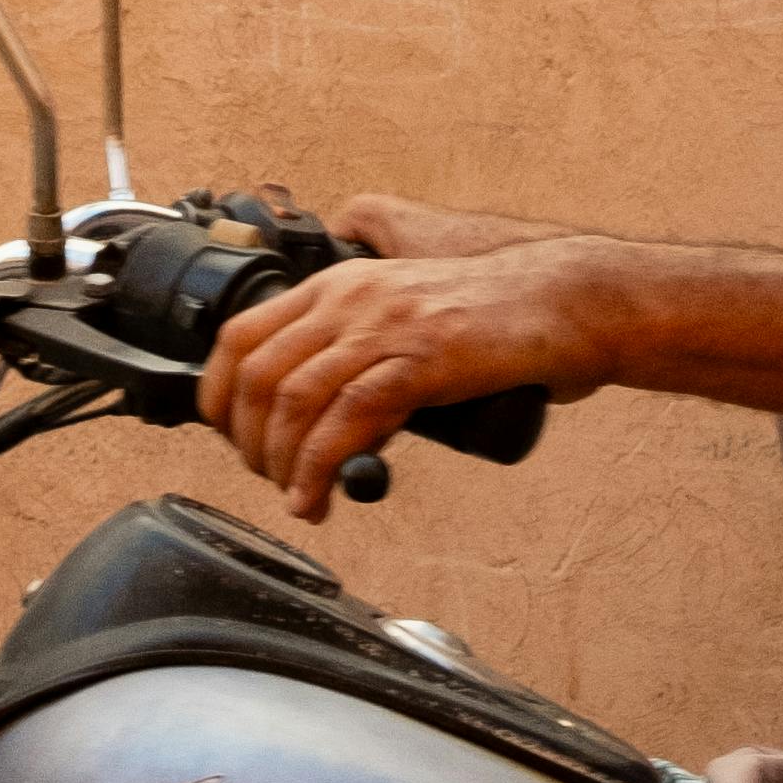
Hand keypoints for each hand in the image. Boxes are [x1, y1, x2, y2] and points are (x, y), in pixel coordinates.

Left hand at [200, 234, 611, 522]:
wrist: (563, 305)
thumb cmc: (492, 322)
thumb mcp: (405, 320)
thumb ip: (358, 356)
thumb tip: (324, 424)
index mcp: (338, 285)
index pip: (240, 334)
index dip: (218, 396)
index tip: (230, 439)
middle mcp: (350, 298)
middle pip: (256, 374)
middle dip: (246, 442)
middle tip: (267, 479)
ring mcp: (385, 326)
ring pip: (293, 399)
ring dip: (279, 464)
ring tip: (295, 498)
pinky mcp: (421, 360)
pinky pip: (347, 419)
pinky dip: (319, 467)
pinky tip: (319, 496)